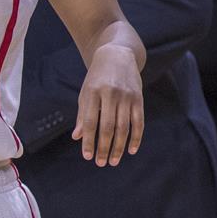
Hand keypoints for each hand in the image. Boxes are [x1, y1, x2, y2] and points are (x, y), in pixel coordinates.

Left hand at [73, 44, 143, 166]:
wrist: (117, 55)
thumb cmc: (97, 77)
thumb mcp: (85, 92)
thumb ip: (83, 114)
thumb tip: (78, 137)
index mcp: (93, 92)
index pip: (91, 121)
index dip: (89, 140)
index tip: (87, 156)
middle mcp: (110, 93)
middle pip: (107, 126)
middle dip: (104, 147)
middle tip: (101, 163)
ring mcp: (126, 96)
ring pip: (123, 127)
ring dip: (119, 146)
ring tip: (113, 160)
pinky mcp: (138, 98)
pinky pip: (138, 122)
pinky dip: (136, 138)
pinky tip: (131, 150)